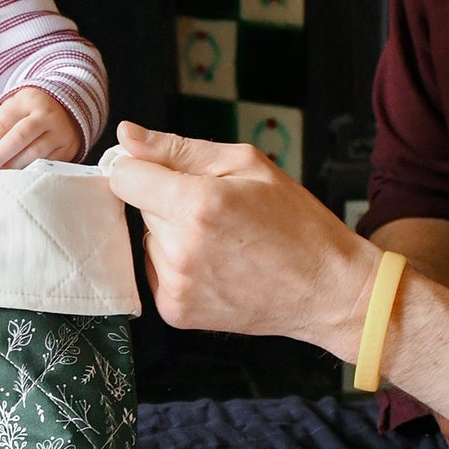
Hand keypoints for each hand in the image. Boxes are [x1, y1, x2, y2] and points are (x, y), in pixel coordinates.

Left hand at [0, 87, 81, 168]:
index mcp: (28, 101)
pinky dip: (31, 171)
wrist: (65, 108)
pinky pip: (48, 164)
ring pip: (35, 153)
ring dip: (14, 166)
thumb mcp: (13, 111)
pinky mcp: (68, 148)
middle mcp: (47, 115)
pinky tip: (19, 176)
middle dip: (0, 154)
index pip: (4, 122)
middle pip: (20, 137)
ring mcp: (60, 132)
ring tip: (0, 173)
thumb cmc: (31, 112)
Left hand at [104, 122, 377, 355]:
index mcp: (197, 205)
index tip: (164, 173)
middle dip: (170, 201)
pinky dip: (178, 265)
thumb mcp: (248, 165)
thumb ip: (179, 149)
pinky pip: (156, 272)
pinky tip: (216, 265)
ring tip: (223, 242)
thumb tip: (128, 136)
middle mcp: (180, 249)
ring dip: (174, 235)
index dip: (143, 169)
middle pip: (140, 207)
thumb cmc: (296, 224)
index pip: (124, 177)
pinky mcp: (175, 311)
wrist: (325, 289)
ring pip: (148, 240)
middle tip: (218, 212)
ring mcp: (176, 285)